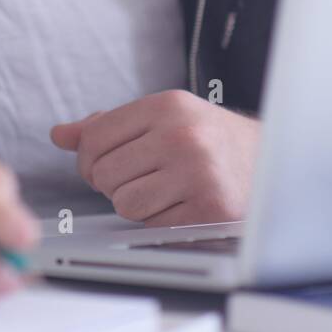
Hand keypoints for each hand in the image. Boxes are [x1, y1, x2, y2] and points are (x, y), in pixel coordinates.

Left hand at [50, 90, 260, 225]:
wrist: (271, 160)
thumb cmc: (209, 138)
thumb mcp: (163, 117)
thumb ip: (109, 125)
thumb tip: (60, 135)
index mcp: (167, 105)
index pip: (95, 137)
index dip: (89, 158)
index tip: (103, 162)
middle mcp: (181, 134)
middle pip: (104, 173)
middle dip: (112, 182)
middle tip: (139, 177)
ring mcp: (197, 172)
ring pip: (124, 203)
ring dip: (135, 204)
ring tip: (161, 190)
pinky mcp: (209, 208)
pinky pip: (151, 225)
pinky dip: (158, 221)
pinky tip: (180, 204)